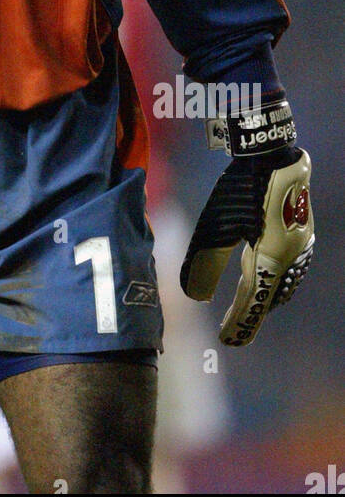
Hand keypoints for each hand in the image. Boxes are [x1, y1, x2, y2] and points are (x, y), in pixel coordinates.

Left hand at [180, 144, 313, 346]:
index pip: (253, 301)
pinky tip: (264, 275)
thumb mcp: (215, 228)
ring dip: (265, 296)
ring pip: (284, 282)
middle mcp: (292, 257)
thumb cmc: (239, 189)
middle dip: (252, 312)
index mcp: (271, 259)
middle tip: (234, 328)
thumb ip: (204, 264)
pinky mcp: (302, 233)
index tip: (226, 342)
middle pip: (270, 296)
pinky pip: (291, 268)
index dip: (239, 323)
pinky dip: (275, 279)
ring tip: (247, 305)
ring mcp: (301, 245)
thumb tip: (194, 298)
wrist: (270, 153)